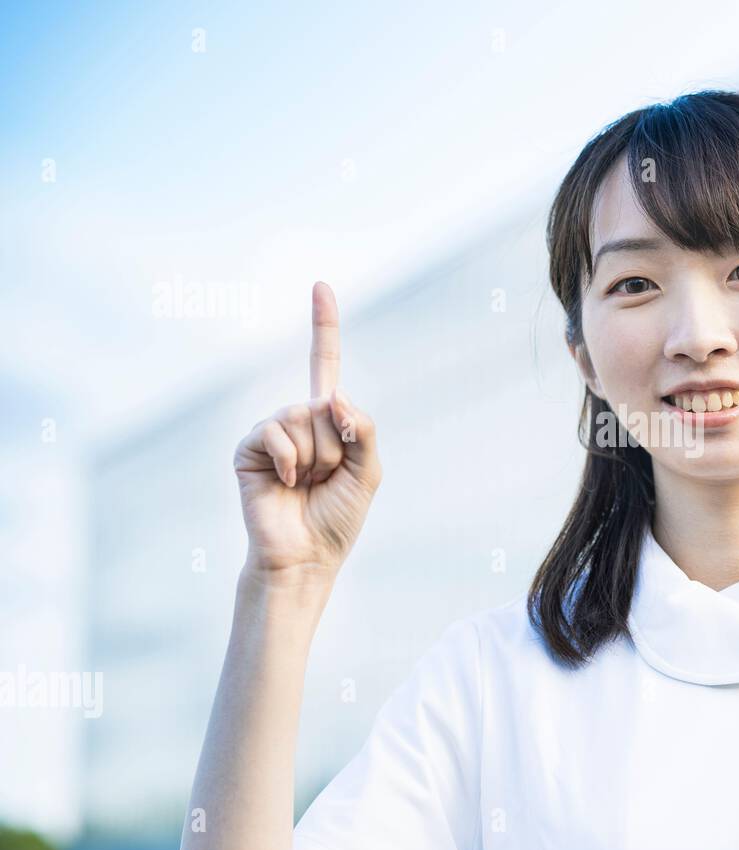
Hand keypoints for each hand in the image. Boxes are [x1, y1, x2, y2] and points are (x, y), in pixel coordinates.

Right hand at [232, 282, 382, 577]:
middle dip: (337, 447)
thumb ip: (362, 428)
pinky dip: (292, 461)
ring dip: (317, 458)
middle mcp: (298, 418)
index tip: (320, 285)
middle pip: (326, 403)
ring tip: (308, 485)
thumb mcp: (369, 471)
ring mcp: (272, 431)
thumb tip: (334, 395)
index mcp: (328, 419)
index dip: (323, 325)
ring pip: (305, 419)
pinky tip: (289, 485)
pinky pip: (276, 433)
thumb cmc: (338, 517)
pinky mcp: (249, 447)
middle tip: (327, 480)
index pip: (326, 364)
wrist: (306, 556)